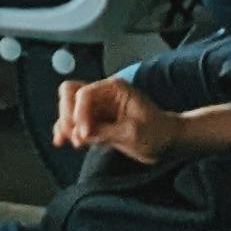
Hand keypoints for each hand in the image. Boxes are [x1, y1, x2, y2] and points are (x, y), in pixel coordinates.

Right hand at [53, 76, 178, 162]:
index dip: (79, 114)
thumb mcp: (134, 133)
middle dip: (68, 115)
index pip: (84, 94)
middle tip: (74, 137)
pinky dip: (67, 130)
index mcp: (115, 88)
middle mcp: (104, 94)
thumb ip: (106, 131)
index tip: (83, 136)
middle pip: (71, 94)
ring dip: (65, 123)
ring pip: (70, 107)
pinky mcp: (97, 121)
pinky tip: (62, 141)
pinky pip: (75, 121)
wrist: (168, 142)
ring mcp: (99, 107)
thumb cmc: (158, 133)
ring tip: (64, 141)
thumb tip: (81, 134)